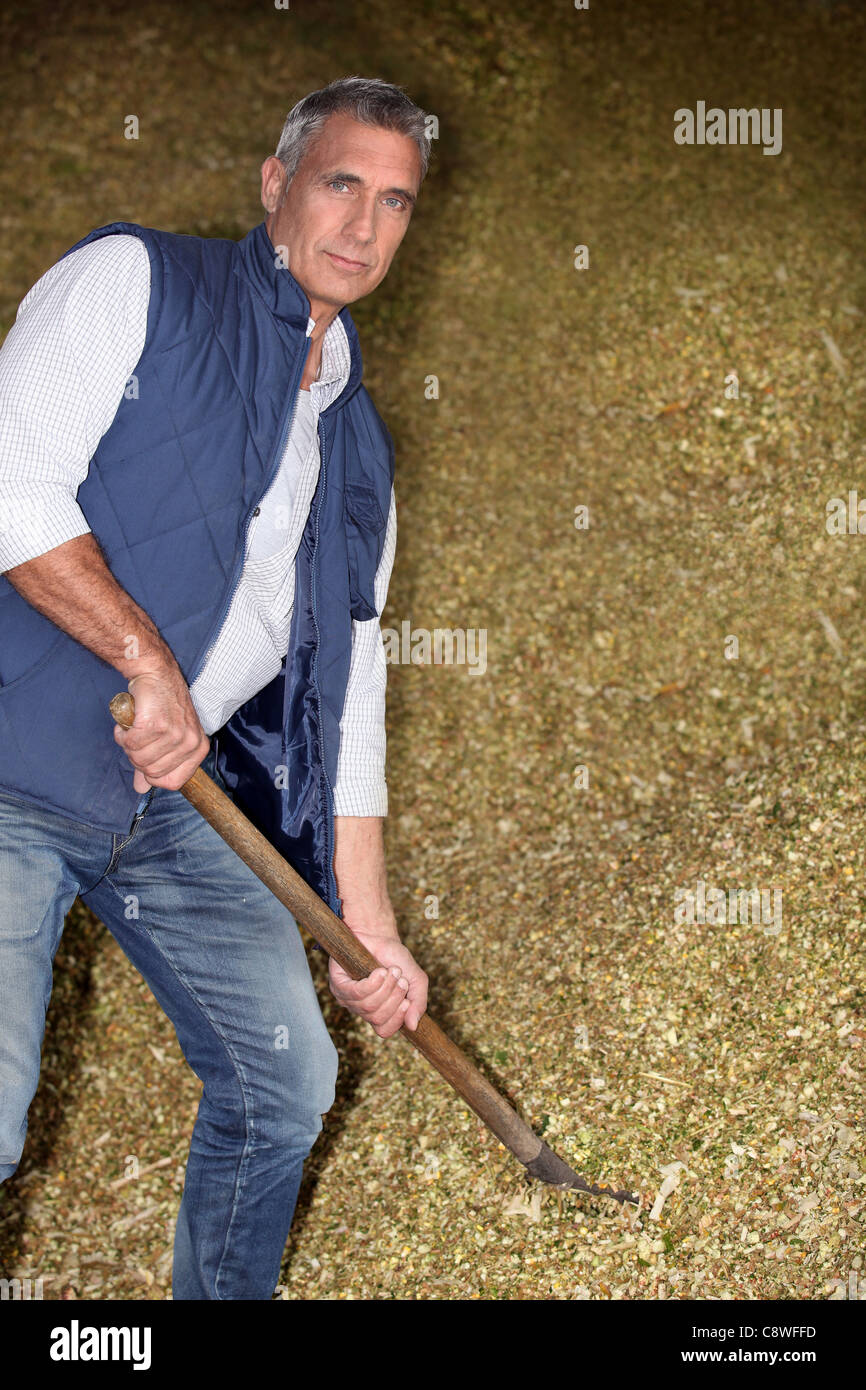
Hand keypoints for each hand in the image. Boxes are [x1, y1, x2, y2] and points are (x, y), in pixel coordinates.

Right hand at [114, 670, 209, 791]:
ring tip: (133, 729)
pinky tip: (127, 724)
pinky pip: (130, 744)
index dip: (152, 774)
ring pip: (139, 759)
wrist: (156, 674)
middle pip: (152, 772)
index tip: (148, 756)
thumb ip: (155, 764)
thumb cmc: (162, 705)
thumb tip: (141, 789)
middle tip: (138, 738)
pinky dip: (122, 735)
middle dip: (137, 758)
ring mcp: (175, 734)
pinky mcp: (156, 725)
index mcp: (198, 750)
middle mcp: (190, 743)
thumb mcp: (168, 736)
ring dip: (128, 745)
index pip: (173, 783)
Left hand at [329, 931, 428, 1038]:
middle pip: (377, 1018)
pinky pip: (356, 993)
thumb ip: (419, 1003)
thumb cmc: (395, 958)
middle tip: (401, 980)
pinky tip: (379, 972)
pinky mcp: (338, 984)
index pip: (384, 1030)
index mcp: (378, 1011)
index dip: (396, 1019)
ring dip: (385, 987)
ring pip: (368, 1006)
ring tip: (392, 971)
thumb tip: (413, 1025)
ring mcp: (348, 998)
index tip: (407, 1001)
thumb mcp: (415, 981)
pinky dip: (372, 983)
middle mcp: (361, 1009)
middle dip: (394, 998)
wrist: (380, 935)